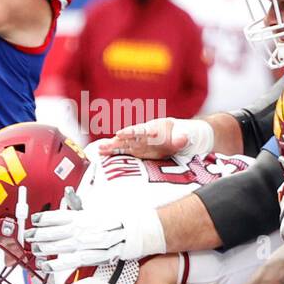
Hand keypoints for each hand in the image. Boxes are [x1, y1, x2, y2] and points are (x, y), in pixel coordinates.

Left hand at [26, 199, 166, 274]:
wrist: (144, 229)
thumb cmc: (123, 219)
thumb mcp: (101, 210)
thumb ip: (83, 212)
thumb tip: (69, 206)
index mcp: (87, 216)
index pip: (61, 216)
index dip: (46, 218)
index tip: (34, 219)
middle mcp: (87, 228)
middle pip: (58, 231)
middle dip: (41, 234)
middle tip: (27, 236)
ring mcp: (91, 242)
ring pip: (63, 246)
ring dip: (46, 248)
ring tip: (34, 250)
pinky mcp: (98, 255)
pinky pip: (75, 260)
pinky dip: (60, 263)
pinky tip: (47, 265)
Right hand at [98, 118, 213, 160]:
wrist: (175, 136)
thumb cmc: (178, 135)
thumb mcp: (183, 136)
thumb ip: (182, 139)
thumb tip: (183, 138)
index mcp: (152, 129)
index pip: (140, 130)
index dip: (130, 132)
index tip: (120, 134)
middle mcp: (142, 136)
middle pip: (127, 138)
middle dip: (116, 141)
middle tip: (104, 144)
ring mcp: (137, 143)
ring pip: (122, 144)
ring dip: (111, 147)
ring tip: (99, 149)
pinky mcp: (135, 149)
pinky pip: (123, 150)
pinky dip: (113, 152)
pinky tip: (102, 153)